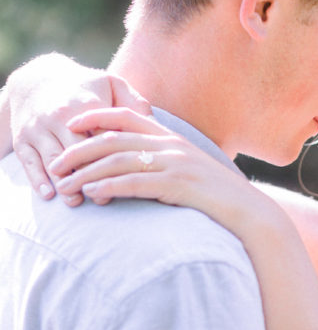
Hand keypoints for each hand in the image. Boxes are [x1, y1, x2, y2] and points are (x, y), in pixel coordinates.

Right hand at [11, 66, 149, 204]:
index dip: (114, 159)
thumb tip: (155, 126)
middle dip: (88, 175)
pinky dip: (37, 179)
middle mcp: (59, 115)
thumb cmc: (85, 87)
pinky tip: (49, 195)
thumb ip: (134, 103)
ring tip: (76, 201)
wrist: (37, 79)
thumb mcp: (111, 84)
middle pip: (76, 152)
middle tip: (102, 199)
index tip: (126, 179)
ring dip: (64, 182)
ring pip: (52, 159)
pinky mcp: (22, 138)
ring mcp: (38, 127)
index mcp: (85, 104)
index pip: (102, 137)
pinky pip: (28, 162)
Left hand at [48, 109, 262, 232]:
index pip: (128, 116)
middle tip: (55, 164)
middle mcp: (172, 146)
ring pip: (119, 161)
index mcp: (173, 139)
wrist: (250, 213)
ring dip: (86, 173)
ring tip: (64, 185)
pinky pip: (135, 183)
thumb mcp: (192, 174)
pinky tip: (91, 194)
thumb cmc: (220, 199)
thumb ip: (166, 166)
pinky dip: (109, 187)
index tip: (72, 123)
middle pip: (114, 139)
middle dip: (80, 150)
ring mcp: (175, 165)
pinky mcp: (177, 186)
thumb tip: (139, 170)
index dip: (97, 116)